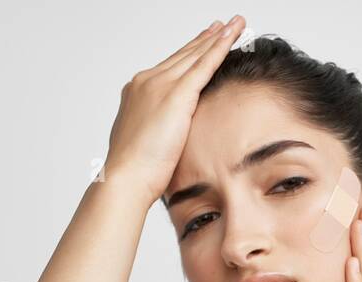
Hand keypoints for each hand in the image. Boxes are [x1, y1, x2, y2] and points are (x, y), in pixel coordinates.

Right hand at [103, 15, 243, 203]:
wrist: (126, 177)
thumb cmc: (135, 171)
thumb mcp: (147, 142)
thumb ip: (159, 130)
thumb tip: (169, 137)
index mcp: (138, 92)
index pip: (170, 67)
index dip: (189, 53)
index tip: (203, 42)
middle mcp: (147, 82)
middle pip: (184, 56)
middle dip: (205, 39)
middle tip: (222, 25)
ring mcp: (160, 85)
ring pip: (196, 55)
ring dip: (218, 38)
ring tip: (235, 24)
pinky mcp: (177, 95)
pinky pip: (204, 65)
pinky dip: (219, 48)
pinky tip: (232, 37)